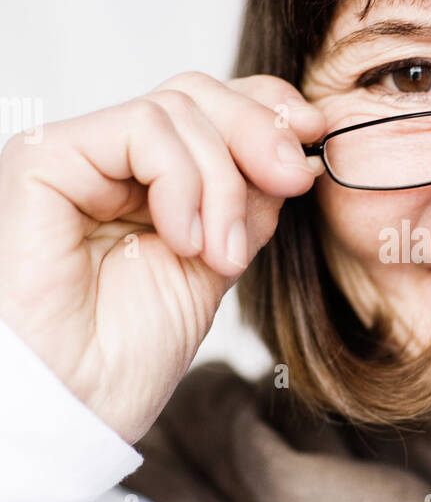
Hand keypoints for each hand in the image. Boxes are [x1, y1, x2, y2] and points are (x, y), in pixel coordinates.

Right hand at [0, 72, 325, 443]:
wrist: (77, 407)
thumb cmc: (126, 357)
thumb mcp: (217, 263)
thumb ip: (247, 200)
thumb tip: (294, 147)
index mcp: (144, 182)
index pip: (208, 106)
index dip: (265, 108)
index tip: (315, 134)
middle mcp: (106, 162)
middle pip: (196, 94)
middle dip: (258, 132)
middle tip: (292, 181)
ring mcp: (75, 158)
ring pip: (177, 109)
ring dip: (222, 183)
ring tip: (219, 255)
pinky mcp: (44, 161)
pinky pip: (141, 127)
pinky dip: (182, 179)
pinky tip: (183, 241)